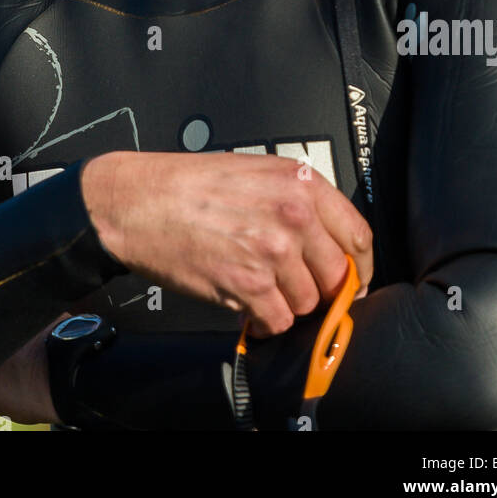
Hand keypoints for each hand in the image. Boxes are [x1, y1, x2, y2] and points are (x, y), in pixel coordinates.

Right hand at [81, 150, 372, 338]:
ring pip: (307, 302)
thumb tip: (326, 244)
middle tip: (293, 289)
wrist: (138, 201)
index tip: (352, 280)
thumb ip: (296, 202)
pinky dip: (264, 324)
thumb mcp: (255, 173)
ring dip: (286, 305)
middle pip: (335, 276)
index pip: (357, 235)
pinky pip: (278, 322)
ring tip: (260, 293)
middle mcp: (293, 214)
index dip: (358, 266)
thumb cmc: (188, 185)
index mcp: (299, 183)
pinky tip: (248, 311)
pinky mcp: (248, 284)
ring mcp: (273, 251)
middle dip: (317, 289)